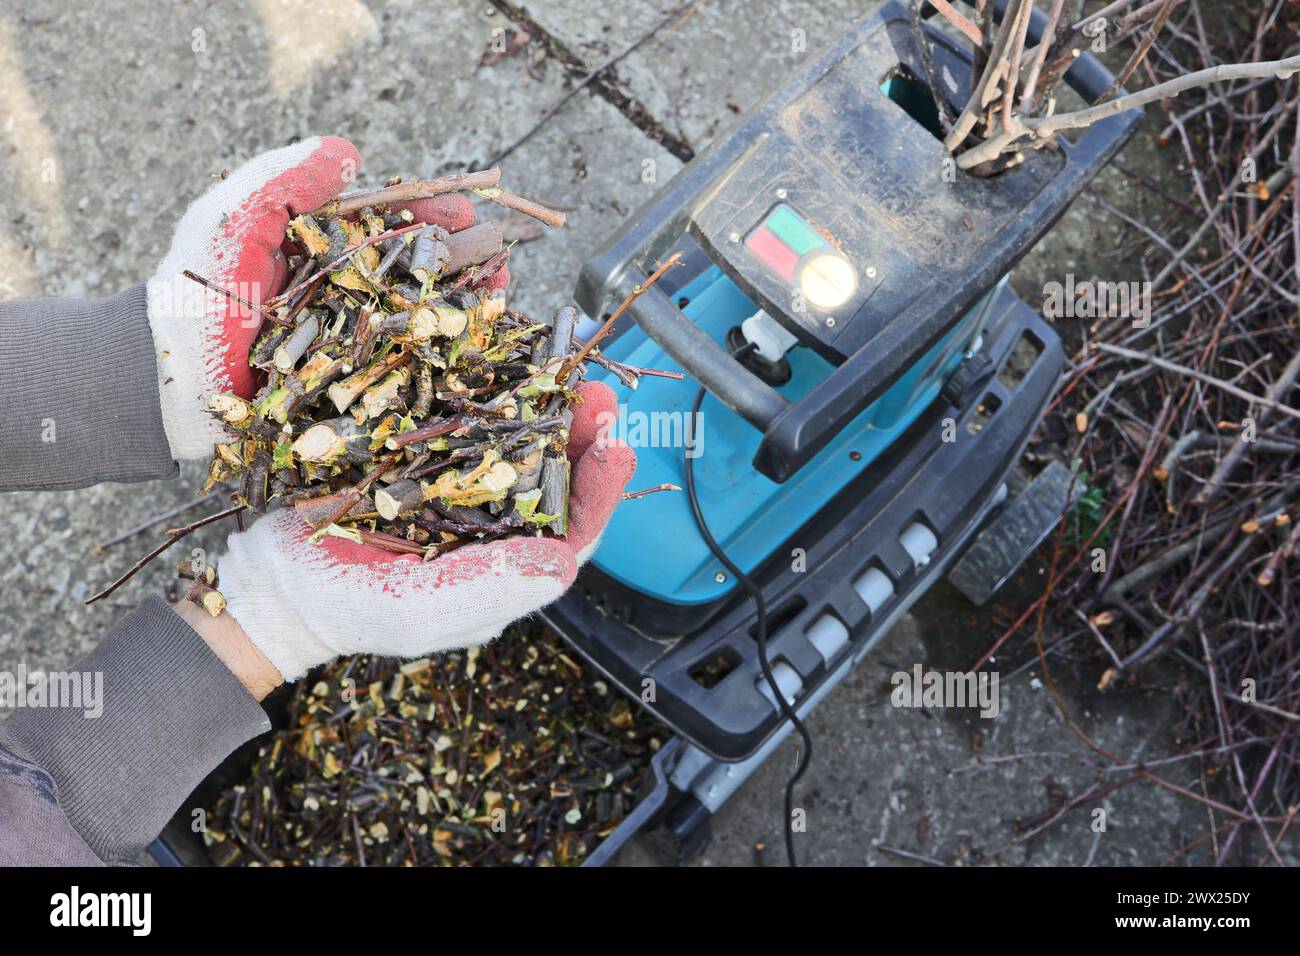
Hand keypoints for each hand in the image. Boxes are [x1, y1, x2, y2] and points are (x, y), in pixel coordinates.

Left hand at [145, 135, 507, 459]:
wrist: (173, 371)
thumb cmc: (198, 287)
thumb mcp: (238, 216)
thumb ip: (288, 179)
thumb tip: (349, 149)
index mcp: (321, 248)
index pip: (388, 223)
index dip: (429, 212)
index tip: (463, 209)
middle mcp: (342, 290)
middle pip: (413, 266)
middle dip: (460, 256)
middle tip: (497, 251)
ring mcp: (350, 338)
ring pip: (419, 314)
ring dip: (464, 302)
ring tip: (499, 293)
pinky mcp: (351, 385)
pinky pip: (406, 366)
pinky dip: (444, 355)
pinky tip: (474, 344)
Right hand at [215, 382, 634, 681]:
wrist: (274, 583)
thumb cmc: (348, 608)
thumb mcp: (420, 610)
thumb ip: (490, 589)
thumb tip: (563, 562)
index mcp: (507, 568)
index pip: (571, 530)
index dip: (600, 489)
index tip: (618, 446)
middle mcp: (494, 526)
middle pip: (553, 478)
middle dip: (579, 434)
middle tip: (594, 392)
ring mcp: (460, 489)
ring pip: (516, 444)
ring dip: (541, 405)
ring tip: (561, 367)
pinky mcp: (424, 458)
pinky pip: (465, 422)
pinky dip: (486, 390)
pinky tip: (501, 358)